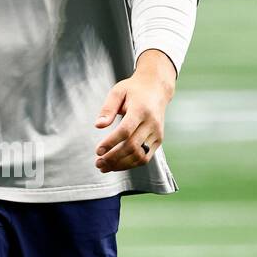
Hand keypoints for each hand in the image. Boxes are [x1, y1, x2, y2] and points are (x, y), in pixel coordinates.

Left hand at [94, 50, 176, 172]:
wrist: (157, 89)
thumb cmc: (134, 90)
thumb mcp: (118, 92)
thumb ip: (108, 108)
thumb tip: (98, 125)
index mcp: (141, 109)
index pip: (126, 130)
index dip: (111, 142)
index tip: (98, 150)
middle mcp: (152, 123)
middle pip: (132, 146)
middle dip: (113, 158)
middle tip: (98, 163)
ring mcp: (157, 133)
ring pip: (140, 156)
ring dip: (121, 165)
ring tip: (104, 167)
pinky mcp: (159, 140)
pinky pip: (145, 157)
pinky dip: (130, 165)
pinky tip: (116, 165)